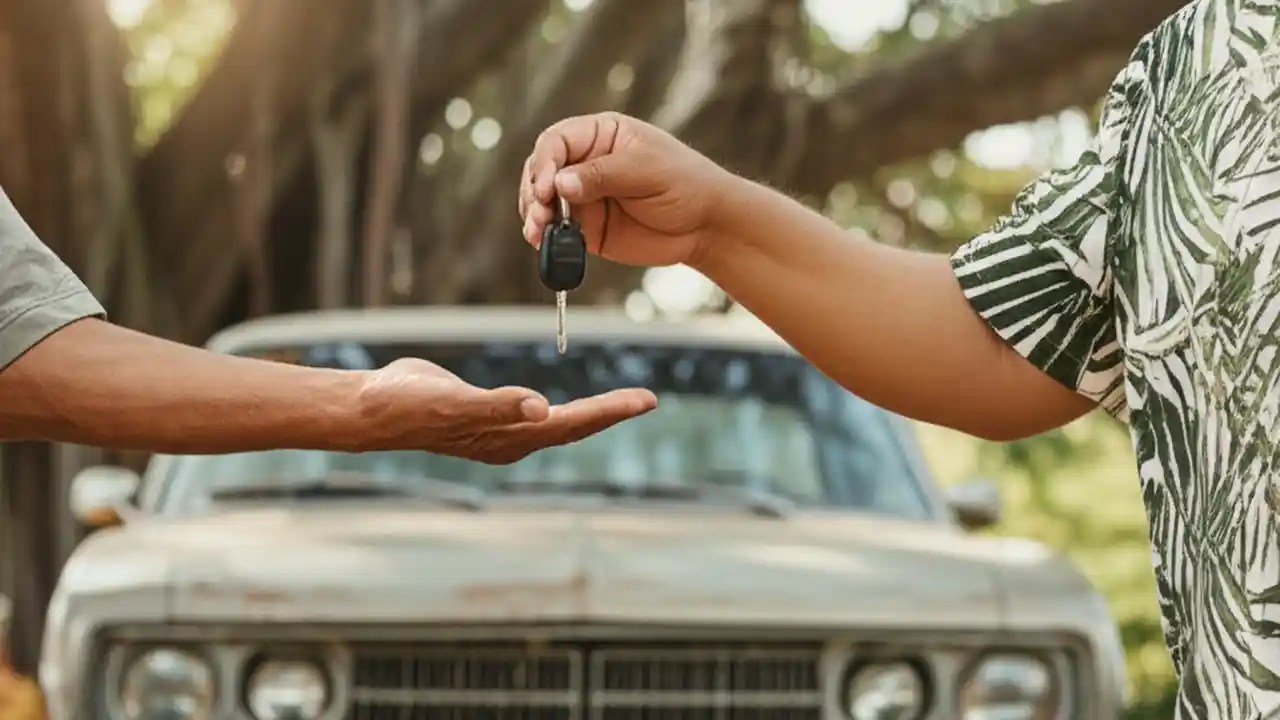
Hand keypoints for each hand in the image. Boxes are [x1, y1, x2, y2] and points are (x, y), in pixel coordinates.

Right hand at [358, 358, 656, 463]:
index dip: (610, 412)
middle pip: (573, 426)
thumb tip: (542, 407)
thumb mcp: (453, 401)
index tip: (645, 400)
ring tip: (622, 404)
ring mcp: (500, 431)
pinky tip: (564, 407)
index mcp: (510, 437)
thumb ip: (498, 404)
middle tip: (647, 399)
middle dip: (611, 413)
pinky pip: (536, 414)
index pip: (573, 423)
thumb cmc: (408, 406)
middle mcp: (511, 439)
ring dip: (590, 415)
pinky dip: (560, 409)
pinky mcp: (488, 417)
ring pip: (558, 423)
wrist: (371, 408)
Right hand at [518, 112, 735, 267]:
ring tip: (538, 232)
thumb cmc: (684, 183)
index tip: (547, 187)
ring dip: (535, 215)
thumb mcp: (646, 170)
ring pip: (543, 202)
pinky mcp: (587, 226)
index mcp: (600, 135)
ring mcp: (583, 195)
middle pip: (542, 171)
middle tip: (540, 213)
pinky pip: (557, 230)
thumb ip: (602, 175)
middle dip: (535, 192)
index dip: (545, 163)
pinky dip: (548, 238)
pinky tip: (545, 244)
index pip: (557, 141)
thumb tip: (559, 183)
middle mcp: (586, 162)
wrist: (706, 225)